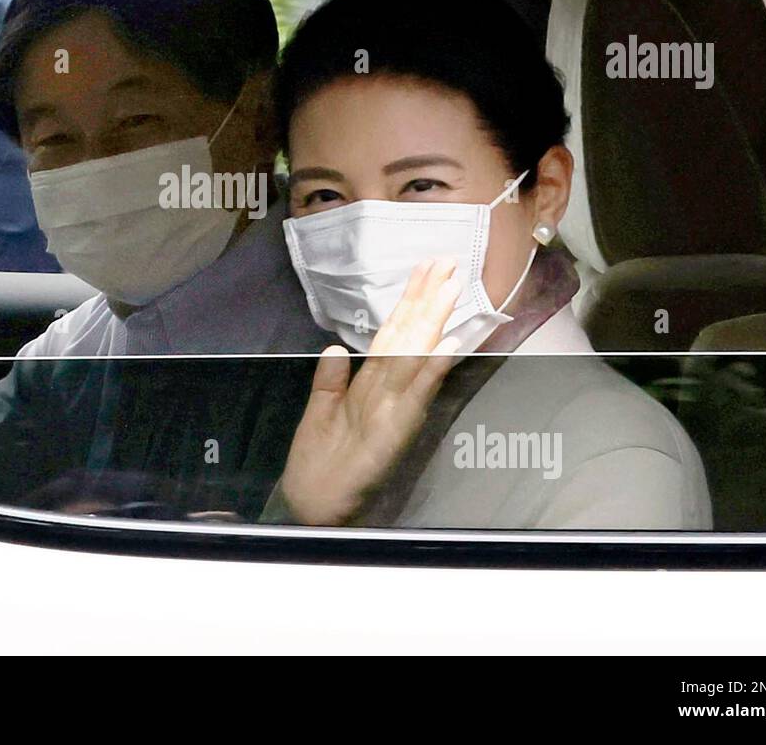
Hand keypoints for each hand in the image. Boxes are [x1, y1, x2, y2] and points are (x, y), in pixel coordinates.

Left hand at [278, 258, 462, 525]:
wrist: (313, 504)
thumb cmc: (317, 463)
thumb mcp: (317, 413)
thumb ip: (329, 381)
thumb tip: (337, 347)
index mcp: (367, 385)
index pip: (392, 333)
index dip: (407, 301)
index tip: (423, 269)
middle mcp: (386, 391)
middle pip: (410, 336)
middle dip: (428, 299)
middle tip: (448, 261)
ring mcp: (394, 408)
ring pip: (417, 355)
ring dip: (434, 322)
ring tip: (452, 287)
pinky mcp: (395, 430)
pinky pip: (415, 394)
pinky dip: (431, 369)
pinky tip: (448, 345)